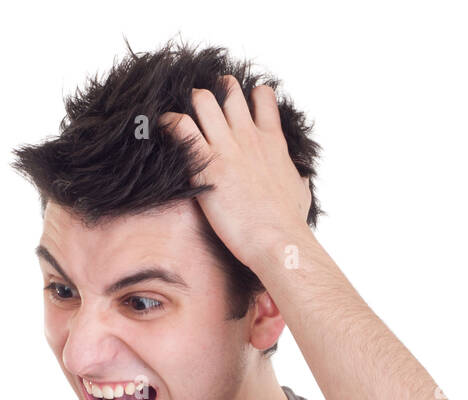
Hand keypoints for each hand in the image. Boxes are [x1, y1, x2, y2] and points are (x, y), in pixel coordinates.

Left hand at [158, 75, 312, 270]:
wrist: (279, 241)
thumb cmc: (290, 224)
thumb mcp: (300, 193)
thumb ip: (298, 178)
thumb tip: (301, 180)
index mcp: (272, 141)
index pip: (262, 95)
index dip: (247, 95)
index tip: (237, 109)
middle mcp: (249, 136)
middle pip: (227, 90)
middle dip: (213, 94)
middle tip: (203, 115)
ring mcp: (228, 148)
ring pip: (202, 99)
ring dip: (189, 106)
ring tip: (183, 122)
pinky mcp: (207, 166)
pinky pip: (181, 126)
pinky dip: (169, 124)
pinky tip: (165, 132)